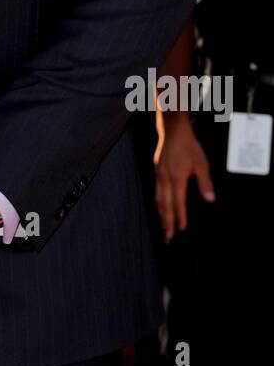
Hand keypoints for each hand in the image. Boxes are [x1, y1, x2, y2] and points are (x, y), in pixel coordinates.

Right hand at [155, 120, 214, 238]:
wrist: (173, 131)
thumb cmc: (189, 146)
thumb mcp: (201, 163)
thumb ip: (205, 182)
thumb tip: (210, 199)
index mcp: (177, 178)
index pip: (178, 202)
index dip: (180, 217)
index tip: (182, 228)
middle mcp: (165, 178)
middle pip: (165, 204)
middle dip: (167, 220)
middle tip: (169, 235)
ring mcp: (159, 175)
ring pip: (158, 199)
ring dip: (161, 213)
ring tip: (164, 225)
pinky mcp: (157, 171)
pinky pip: (156, 191)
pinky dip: (158, 202)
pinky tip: (161, 206)